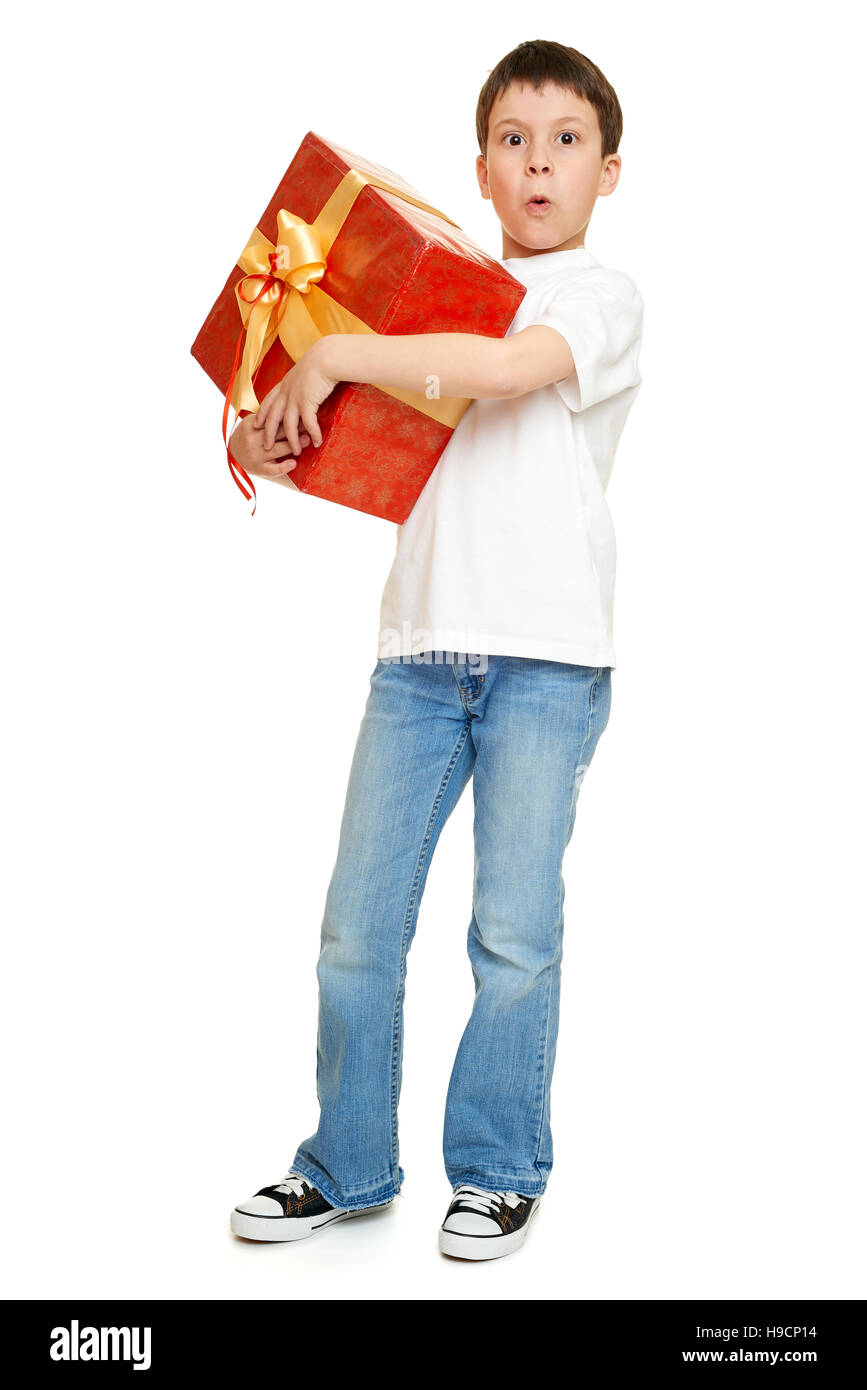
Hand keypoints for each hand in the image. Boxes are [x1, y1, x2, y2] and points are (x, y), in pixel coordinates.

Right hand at [228, 412, 304, 481]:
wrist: (232, 454)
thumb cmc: (249, 436)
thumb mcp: (254, 423)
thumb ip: (268, 417)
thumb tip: (292, 408)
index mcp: (251, 424)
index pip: (272, 419)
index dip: (288, 415)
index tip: (302, 412)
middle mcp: (252, 439)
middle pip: (276, 433)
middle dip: (294, 429)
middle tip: (309, 425)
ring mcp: (254, 455)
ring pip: (276, 449)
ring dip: (292, 445)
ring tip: (307, 441)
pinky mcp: (257, 469)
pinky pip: (272, 470)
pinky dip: (283, 467)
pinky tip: (293, 464)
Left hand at [254, 338, 336, 453]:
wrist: (327, 357)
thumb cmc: (321, 362)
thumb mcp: (305, 371)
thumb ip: (301, 382)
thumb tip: (305, 387)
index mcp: (284, 385)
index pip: (268, 401)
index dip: (261, 413)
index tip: (255, 424)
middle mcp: (286, 393)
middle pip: (272, 417)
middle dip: (268, 433)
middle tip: (266, 447)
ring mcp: (295, 398)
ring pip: (288, 425)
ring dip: (292, 441)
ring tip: (295, 452)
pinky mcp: (307, 403)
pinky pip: (308, 424)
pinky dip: (313, 434)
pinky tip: (317, 442)